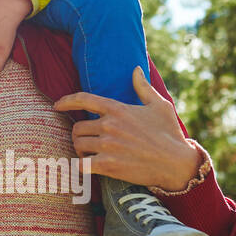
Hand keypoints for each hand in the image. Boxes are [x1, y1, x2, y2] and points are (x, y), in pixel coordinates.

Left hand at [55, 67, 202, 191]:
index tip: (57, 106)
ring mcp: (107, 146)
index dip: (66, 101)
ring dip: (81, 150)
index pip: (83, 99)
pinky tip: (90, 166)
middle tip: (87, 141)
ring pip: (78, 144)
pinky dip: (82, 165)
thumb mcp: (159, 105)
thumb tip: (135, 69)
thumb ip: (143, 87)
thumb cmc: (169, 133)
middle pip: (78, 127)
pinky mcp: (108, 165)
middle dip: (80, 134)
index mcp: (118, 109)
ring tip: (90, 153)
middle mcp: (109, 125)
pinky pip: (81, 164)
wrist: (178, 164)